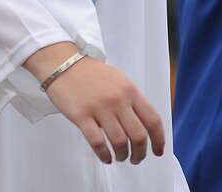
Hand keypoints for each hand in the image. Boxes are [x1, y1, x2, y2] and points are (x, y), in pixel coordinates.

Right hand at [24, 42, 164, 164]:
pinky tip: (106, 157)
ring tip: (120, 157)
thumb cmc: (91, 73)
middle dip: (140, 153)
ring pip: (119, 142)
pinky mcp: (81, 116)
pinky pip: (97, 143)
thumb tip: (143, 124)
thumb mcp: (119, 80)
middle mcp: (118, 99)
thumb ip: (132, 99)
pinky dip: (104, 155)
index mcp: (130, 90)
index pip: (152, 119)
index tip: (158, 150)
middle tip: (136, 158)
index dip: (158, 139)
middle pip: (138, 135)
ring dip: (123, 155)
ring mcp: (100, 108)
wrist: (63, 63)